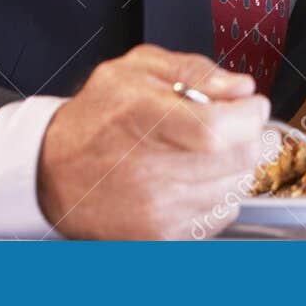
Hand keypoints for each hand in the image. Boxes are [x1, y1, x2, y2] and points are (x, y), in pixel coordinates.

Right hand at [36, 44, 269, 238]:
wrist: (54, 171)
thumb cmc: (97, 117)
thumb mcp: (137, 69)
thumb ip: (195, 70)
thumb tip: (239, 87)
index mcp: (146, 119)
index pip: (221, 128)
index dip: (250, 114)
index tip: (251, 104)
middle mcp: (152, 170)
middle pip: (239, 159)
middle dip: (249, 135)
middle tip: (236, 123)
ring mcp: (157, 209)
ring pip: (236, 187)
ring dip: (235, 164)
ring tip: (208, 150)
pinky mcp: (161, 236)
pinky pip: (221, 215)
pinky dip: (220, 193)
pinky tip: (195, 176)